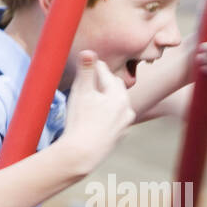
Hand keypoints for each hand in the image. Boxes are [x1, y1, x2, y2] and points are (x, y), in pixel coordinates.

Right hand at [61, 50, 135, 174]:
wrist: (82, 154)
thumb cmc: (80, 121)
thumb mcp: (81, 93)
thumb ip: (86, 71)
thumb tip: (88, 51)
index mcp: (118, 95)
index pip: (106, 73)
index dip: (94, 66)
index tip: (88, 62)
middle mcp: (126, 108)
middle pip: (114, 87)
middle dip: (103, 81)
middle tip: (91, 78)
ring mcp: (125, 124)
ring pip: (116, 104)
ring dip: (107, 98)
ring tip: (95, 97)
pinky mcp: (120, 136)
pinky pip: (115, 119)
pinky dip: (107, 115)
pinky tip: (96, 118)